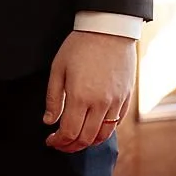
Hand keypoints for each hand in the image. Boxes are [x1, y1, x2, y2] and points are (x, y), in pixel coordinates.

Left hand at [42, 31, 136, 152]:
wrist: (109, 29)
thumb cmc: (80, 45)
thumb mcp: (58, 69)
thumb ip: (52, 98)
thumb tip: (49, 121)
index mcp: (79, 97)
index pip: (68, 133)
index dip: (58, 142)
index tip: (50, 140)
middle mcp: (99, 103)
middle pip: (85, 139)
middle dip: (70, 146)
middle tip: (61, 143)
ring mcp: (115, 102)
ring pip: (102, 135)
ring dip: (88, 142)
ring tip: (77, 139)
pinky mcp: (126, 97)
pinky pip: (116, 123)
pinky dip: (104, 131)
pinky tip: (94, 127)